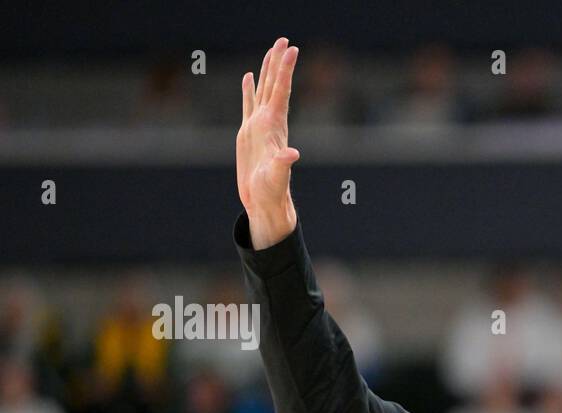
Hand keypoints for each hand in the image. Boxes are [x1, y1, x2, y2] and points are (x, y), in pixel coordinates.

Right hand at [237, 37, 299, 248]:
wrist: (265, 203)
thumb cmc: (272, 192)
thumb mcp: (277, 178)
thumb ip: (283, 165)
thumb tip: (292, 155)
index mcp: (275, 127)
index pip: (282, 92)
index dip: (286, 70)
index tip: (292, 48)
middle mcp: (269, 123)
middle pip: (274, 85)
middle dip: (278, 63)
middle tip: (284, 39)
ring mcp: (260, 126)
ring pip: (263, 91)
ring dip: (267, 71)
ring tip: (271, 50)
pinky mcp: (249, 133)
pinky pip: (248, 104)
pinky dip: (249, 89)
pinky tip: (249, 76)